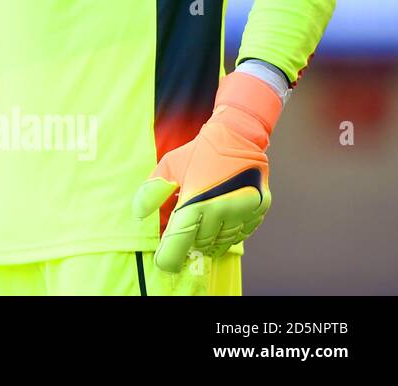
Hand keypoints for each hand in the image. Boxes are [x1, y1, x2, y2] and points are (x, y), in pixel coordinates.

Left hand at [133, 71, 279, 271]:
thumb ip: (152, 192)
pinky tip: (222, 219)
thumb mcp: (169, 167)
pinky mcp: (258, 211)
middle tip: (184, 227)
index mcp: (195, 202)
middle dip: (189, 241)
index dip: (169, 258)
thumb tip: (139, 214)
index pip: (178, 243)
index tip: (163, 261)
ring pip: (221, 243)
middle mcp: (221, 211)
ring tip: (203, 223)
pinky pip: (240, 235)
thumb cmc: (199, 152)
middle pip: (200, 245)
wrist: (238, 136)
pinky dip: (228, 233)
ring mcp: (243, 213)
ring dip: (209, 239)